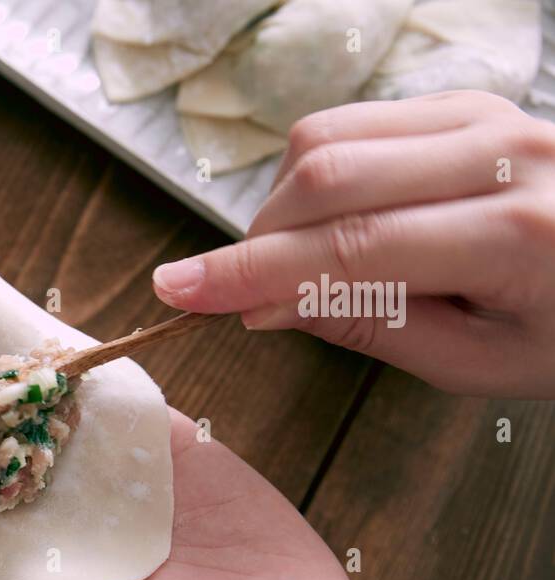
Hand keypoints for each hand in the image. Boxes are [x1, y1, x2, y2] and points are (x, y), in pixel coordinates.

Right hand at [152, 91, 554, 398]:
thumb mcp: (479, 361)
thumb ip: (372, 324)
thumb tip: (265, 303)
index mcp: (518, 235)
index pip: (348, 247)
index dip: (248, 272)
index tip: (177, 291)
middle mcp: (503, 154)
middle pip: (325, 173)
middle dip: (256, 238)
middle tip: (240, 293)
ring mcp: (485, 115)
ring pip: (328, 137)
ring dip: (283, 205)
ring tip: (300, 263)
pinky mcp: (466, 102)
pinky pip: (353, 123)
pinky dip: (316, 176)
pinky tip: (333, 223)